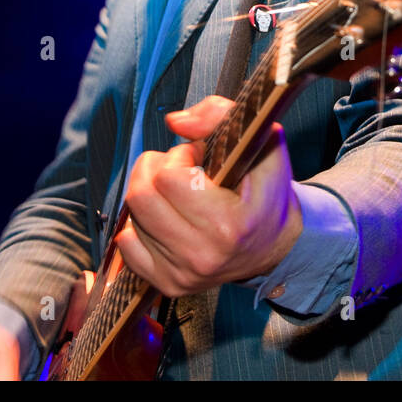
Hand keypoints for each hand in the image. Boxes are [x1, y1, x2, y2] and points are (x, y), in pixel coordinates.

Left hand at [114, 94, 302, 297]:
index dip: (179, 156)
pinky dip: (139, 225)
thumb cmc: (267, 194)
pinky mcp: (167, 284)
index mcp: (228, 226)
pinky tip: (165, 218)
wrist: (275, 247)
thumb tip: (175, 122)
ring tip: (175, 193)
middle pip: (141, 197)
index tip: (198, 158)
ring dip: (148, 195)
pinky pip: (126, 245)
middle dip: (153, 170)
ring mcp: (182, 274)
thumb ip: (222, 117)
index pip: (169, 178)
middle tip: (177, 169)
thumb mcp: (265, 145)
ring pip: (131, 218)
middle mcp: (203, 256)